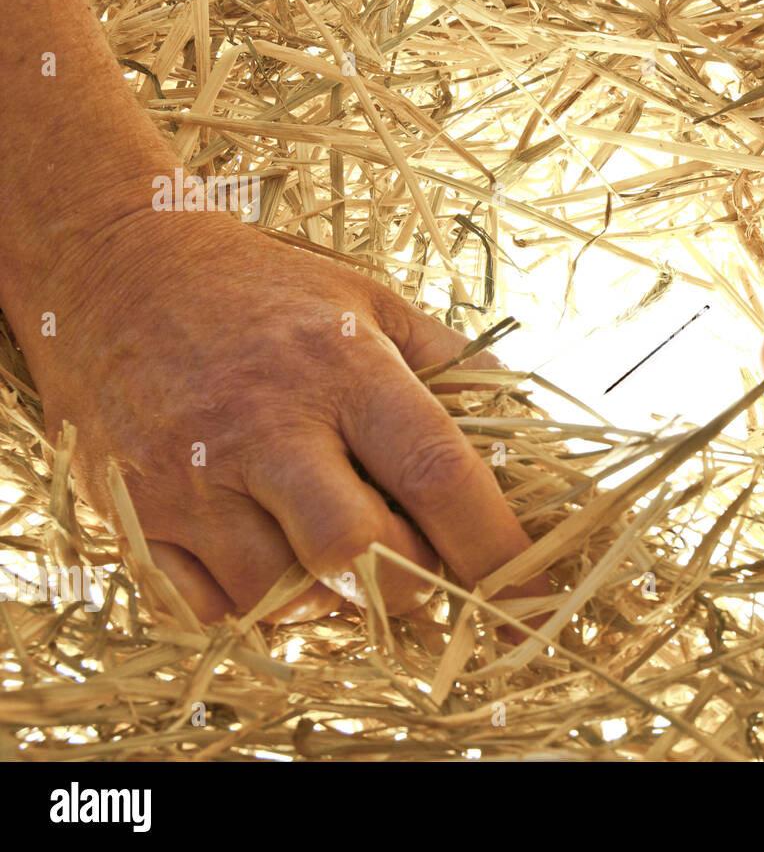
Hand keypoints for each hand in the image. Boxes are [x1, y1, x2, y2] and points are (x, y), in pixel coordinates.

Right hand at [16, 203, 547, 624]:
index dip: (494, 545)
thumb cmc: (265, 291)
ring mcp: (189, 476)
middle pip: (356, 553)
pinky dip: (259, 608)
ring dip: (333, 602)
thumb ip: (455, 367)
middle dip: (411, 588)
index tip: (534, 598)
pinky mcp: (133, 513)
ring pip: (282, 595)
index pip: (436, 471)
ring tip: (340, 556)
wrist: (112, 269)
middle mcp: (264, 425)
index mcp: (341, 366)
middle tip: (424, 575)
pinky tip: (273, 559)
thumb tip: (530, 433)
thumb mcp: (371, 300)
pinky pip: (209, 610)